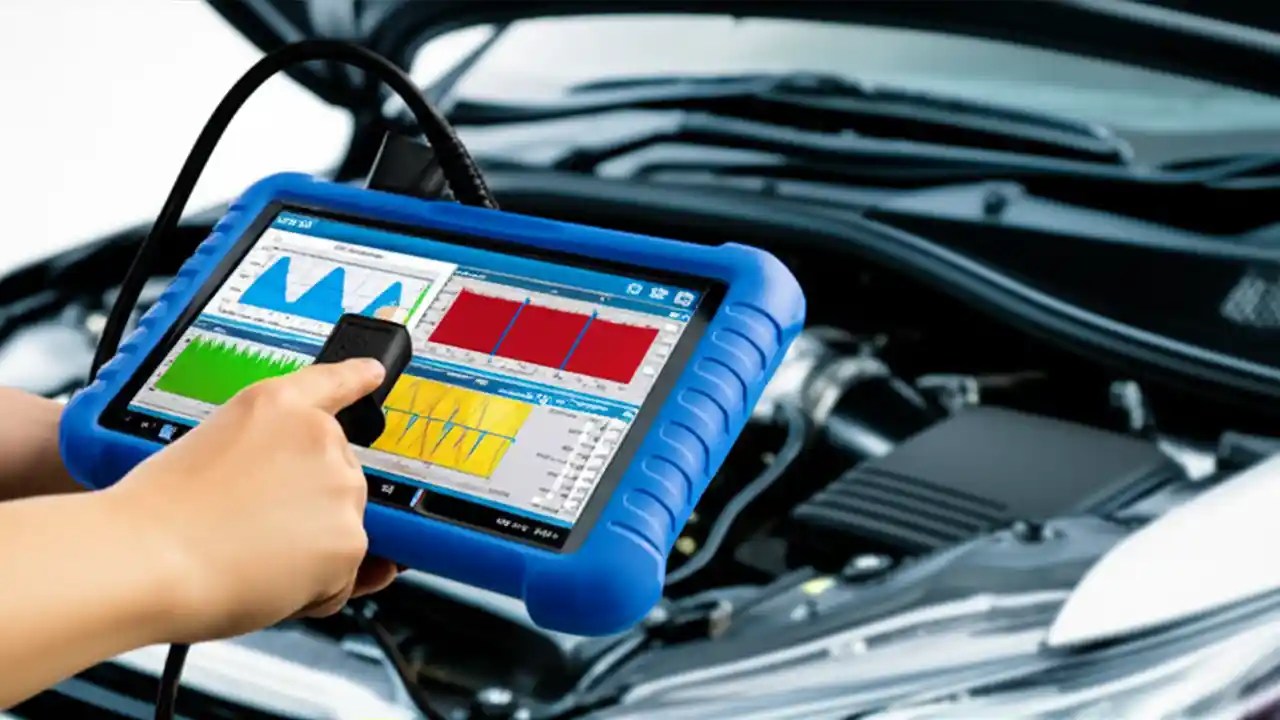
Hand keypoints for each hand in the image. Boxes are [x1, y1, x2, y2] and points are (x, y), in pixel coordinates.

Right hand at [105, 358, 391, 642]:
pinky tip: (263, 583)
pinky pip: (341, 581)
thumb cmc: (157, 516)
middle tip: (247, 532)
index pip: (331, 384)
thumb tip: (311, 498)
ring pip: (339, 536)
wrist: (145, 557)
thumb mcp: (207, 454)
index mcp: (276, 405)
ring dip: (308, 559)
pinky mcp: (350, 539)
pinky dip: (311, 596)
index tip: (372, 373)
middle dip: (307, 516)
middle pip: (337, 485)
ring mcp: (340, 487)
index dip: (356, 378)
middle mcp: (319, 437)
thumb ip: (266, 461)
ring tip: (247, 558)